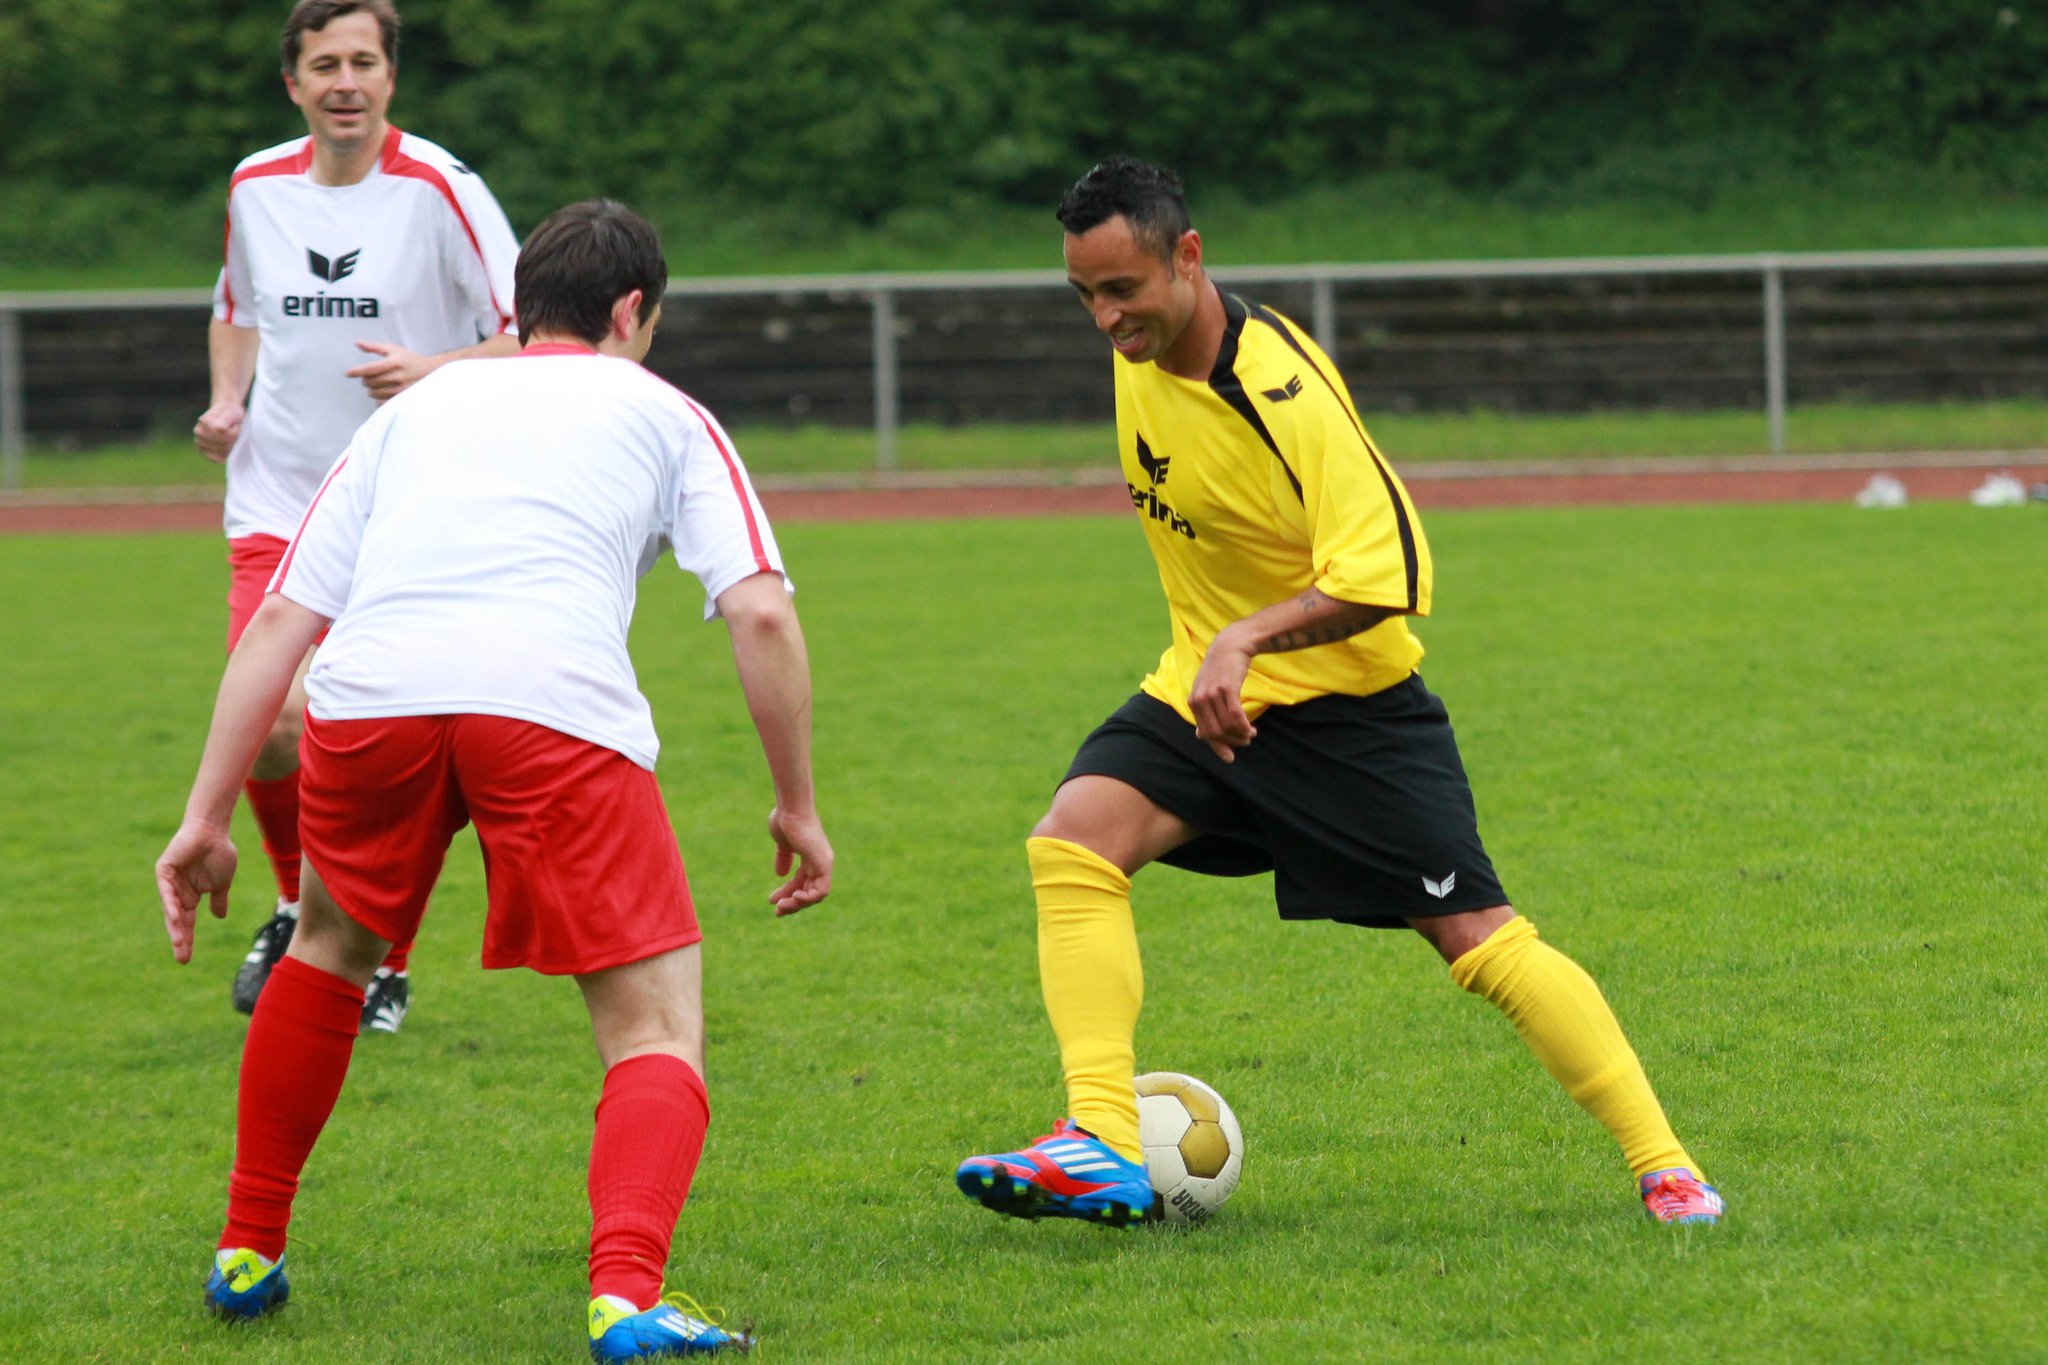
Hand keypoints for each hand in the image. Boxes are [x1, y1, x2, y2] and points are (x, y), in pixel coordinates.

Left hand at [155, 819, 237, 963]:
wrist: (213, 830)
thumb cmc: (219, 853)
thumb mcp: (222, 882)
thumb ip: (218, 899)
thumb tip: (219, 917)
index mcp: (191, 897)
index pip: (187, 923)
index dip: (187, 940)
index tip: (186, 960)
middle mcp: (178, 893)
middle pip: (177, 921)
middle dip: (179, 939)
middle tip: (181, 959)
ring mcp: (169, 883)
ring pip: (170, 909)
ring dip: (175, 926)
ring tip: (179, 943)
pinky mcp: (164, 871)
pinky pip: (167, 891)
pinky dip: (171, 904)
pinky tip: (176, 917)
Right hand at [193, 401, 244, 462]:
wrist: (225, 413)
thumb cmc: (230, 413)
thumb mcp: (231, 413)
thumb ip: (224, 421)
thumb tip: (219, 429)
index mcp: (204, 421)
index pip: (224, 435)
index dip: (234, 432)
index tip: (235, 426)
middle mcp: (198, 432)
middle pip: (223, 446)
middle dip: (232, 440)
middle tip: (233, 431)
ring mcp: (199, 442)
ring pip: (222, 453)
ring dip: (230, 446)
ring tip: (229, 437)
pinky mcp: (202, 451)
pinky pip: (217, 459)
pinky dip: (225, 455)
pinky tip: (226, 446)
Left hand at [345, 341, 437, 400]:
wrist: (431, 372)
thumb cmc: (410, 360)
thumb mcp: (393, 349)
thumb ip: (374, 347)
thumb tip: (357, 343)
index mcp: (393, 363)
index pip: (369, 369)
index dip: (356, 371)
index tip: (347, 373)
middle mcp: (396, 377)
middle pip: (369, 382)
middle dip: (365, 380)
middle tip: (369, 377)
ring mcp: (399, 390)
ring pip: (373, 393)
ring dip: (371, 389)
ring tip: (377, 385)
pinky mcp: (402, 399)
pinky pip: (380, 403)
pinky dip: (377, 399)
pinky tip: (382, 393)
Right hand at [766, 806, 832, 915]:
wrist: (790, 809)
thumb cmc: (785, 820)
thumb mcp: (782, 844)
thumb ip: (784, 857)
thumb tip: (780, 873)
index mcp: (810, 857)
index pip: (802, 883)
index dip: (787, 894)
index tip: (772, 901)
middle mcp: (820, 862)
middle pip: (809, 891)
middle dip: (792, 903)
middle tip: (777, 911)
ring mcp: (823, 863)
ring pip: (816, 895)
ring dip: (798, 904)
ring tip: (781, 906)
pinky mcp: (823, 863)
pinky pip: (821, 890)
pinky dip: (808, 898)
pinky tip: (794, 898)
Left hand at [1188, 626, 1257, 761]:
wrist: (1230, 645)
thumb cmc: (1221, 671)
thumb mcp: (1208, 691)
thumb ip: (1204, 713)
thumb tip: (1199, 737)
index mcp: (1193, 702)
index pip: (1205, 733)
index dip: (1218, 747)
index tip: (1230, 758)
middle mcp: (1199, 699)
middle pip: (1216, 733)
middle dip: (1232, 742)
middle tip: (1246, 741)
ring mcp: (1212, 694)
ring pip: (1227, 726)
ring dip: (1241, 735)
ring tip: (1251, 734)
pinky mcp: (1226, 688)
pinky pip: (1236, 717)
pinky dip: (1245, 727)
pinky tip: (1251, 729)